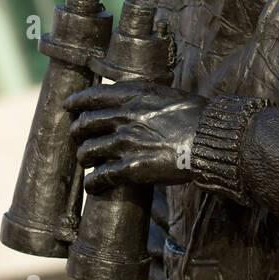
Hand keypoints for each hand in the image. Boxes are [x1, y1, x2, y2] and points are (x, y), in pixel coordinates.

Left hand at [64, 81, 206, 192]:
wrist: (209, 139)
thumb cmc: (195, 115)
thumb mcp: (166, 94)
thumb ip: (144, 96)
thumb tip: (132, 100)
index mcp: (132, 95)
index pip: (92, 97)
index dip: (76, 102)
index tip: (69, 106)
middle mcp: (124, 116)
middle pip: (84, 124)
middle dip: (78, 131)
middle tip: (79, 136)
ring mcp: (125, 143)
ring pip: (87, 152)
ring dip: (84, 157)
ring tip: (87, 160)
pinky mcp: (131, 168)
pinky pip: (100, 177)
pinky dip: (92, 183)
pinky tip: (93, 185)